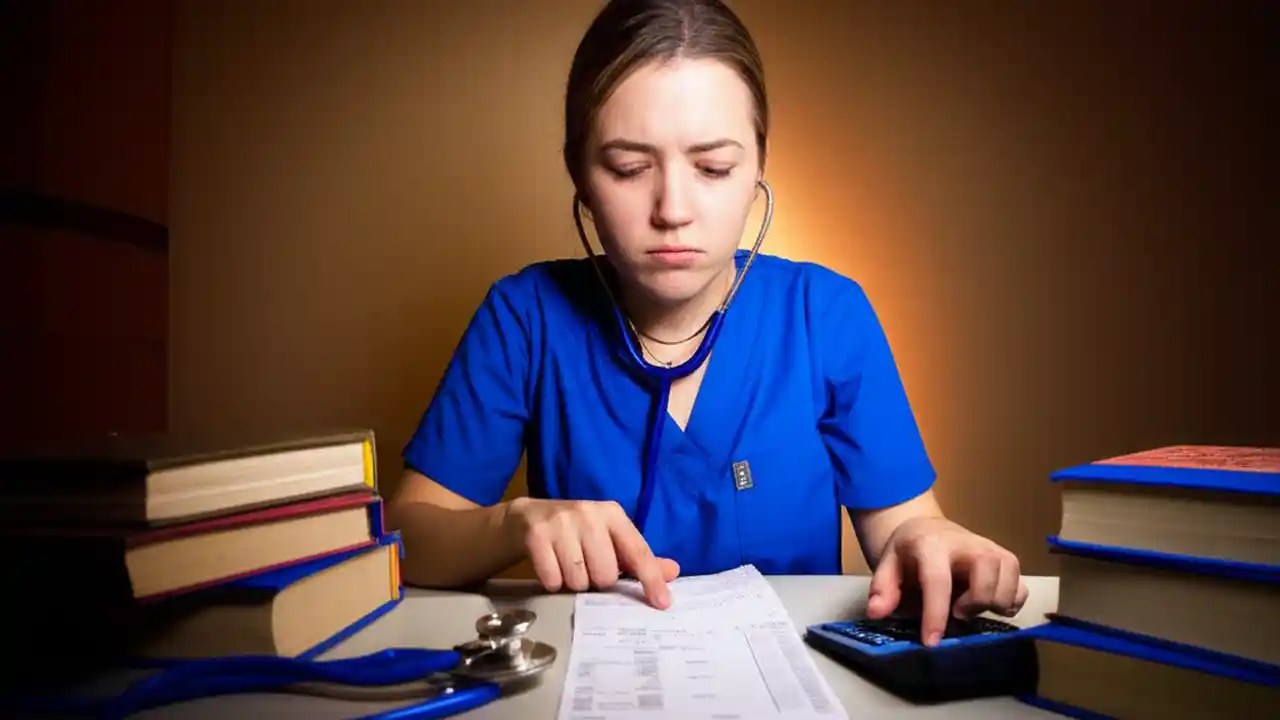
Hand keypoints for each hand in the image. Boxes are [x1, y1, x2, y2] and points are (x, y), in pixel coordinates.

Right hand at [502, 497, 679, 607]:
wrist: (526, 518)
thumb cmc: (576, 533)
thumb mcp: (608, 538)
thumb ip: (638, 557)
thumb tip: (673, 571)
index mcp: (613, 515)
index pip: (638, 552)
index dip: (651, 580)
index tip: (662, 604)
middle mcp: (589, 514)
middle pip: (606, 574)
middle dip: (598, 581)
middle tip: (588, 570)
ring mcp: (562, 523)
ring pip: (579, 580)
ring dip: (574, 584)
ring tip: (568, 567)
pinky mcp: (537, 535)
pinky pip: (553, 579)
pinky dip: (553, 582)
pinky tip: (551, 568)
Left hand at [865, 516, 1027, 646]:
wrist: (927, 529)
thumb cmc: (908, 551)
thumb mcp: (887, 563)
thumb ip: (882, 588)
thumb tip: (877, 613)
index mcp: (932, 545)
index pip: (938, 580)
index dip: (936, 613)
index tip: (932, 641)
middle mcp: (968, 544)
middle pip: (987, 577)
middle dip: (974, 604)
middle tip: (957, 612)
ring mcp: (992, 550)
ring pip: (1010, 582)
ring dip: (993, 605)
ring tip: (970, 606)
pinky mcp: (1007, 560)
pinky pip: (1021, 588)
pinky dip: (1010, 603)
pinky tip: (989, 605)